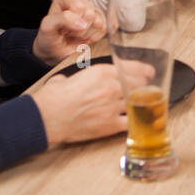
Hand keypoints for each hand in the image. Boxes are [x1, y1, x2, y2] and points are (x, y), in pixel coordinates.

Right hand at [31, 64, 148, 147]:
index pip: (132, 69)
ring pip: (137, 102)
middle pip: (138, 84)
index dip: (144, 71)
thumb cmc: (53, 98)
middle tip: (146, 88)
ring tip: (142, 104)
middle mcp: (111, 87)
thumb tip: (72, 81)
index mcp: (102, 72)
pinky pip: (130, 122)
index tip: (149, 72)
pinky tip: (135, 120)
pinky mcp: (110, 125)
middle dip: (143, 86)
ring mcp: (112, 106)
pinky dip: (134, 121)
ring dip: (140, 103)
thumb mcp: (68, 77)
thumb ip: (78, 77)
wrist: (46, 117)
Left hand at [33, 0, 105, 63]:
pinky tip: (83, 36)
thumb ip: (62, 19)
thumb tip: (83, 23)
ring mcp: (92, 7)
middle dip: (78, 29)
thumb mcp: (47, 27)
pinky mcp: (102, 19)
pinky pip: (103, 30)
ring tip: (74, 33)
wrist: (55, 49)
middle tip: (68, 31)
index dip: (71, 21)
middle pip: (89, 15)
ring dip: (85, 34)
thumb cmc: (50, 35)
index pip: (79, 7)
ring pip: (98, 23)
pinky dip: (92, 38)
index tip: (61, 26)